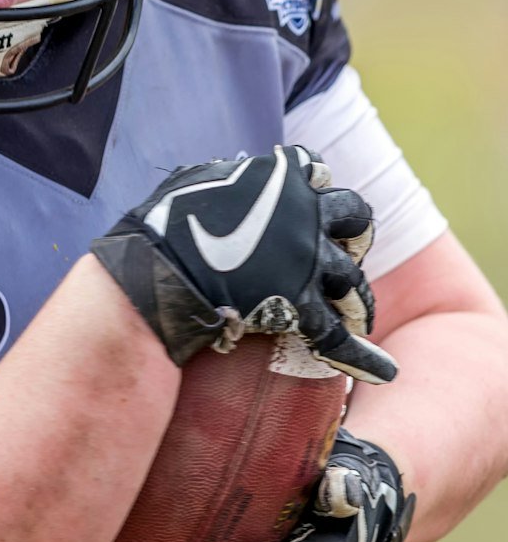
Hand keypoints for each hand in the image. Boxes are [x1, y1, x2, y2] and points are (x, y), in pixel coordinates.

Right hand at [90, 144, 397, 381]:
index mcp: (279, 177)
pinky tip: (382, 371)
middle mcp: (304, 214)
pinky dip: (363, 357)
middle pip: (355, 216)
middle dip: (353, 234)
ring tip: (360, 315)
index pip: (314, 170)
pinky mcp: (299, 304)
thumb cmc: (167, 224)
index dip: (316, 187)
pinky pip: (340, 335)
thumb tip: (230, 170)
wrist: (159, 271)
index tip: (313, 198)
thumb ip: (224, 173)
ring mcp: (306, 260)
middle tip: (344, 251)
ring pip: (353, 279)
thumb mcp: (196, 179)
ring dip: (357, 298)